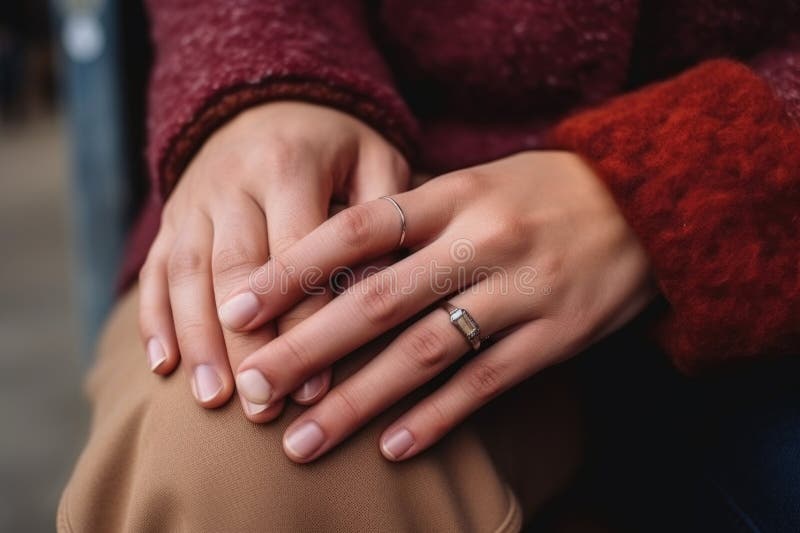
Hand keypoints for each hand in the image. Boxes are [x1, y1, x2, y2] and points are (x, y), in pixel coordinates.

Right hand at [137, 101, 408, 417]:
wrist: (269, 98)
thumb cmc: (337, 144)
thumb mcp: (375, 158)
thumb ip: (382, 216)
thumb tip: (376, 291)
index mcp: (289, 165)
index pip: (294, 252)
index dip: (304, 319)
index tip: (315, 382)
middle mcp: (233, 181)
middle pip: (233, 269)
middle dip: (244, 342)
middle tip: (260, 404)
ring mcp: (194, 199)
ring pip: (186, 274)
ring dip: (196, 341)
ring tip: (212, 399)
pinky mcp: (172, 215)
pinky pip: (154, 268)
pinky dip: (154, 318)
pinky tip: (162, 365)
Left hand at [225, 151, 654, 460]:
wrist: (649, 201)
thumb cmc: (543, 192)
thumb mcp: (478, 184)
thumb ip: (414, 220)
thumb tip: (333, 263)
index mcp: (454, 195)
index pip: (357, 230)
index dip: (292, 268)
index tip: (237, 305)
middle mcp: (481, 243)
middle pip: (377, 300)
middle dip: (306, 347)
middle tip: (252, 387)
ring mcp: (520, 292)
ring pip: (423, 354)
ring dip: (358, 401)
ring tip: (303, 440)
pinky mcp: (555, 337)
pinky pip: (484, 384)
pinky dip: (435, 419)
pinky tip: (391, 449)